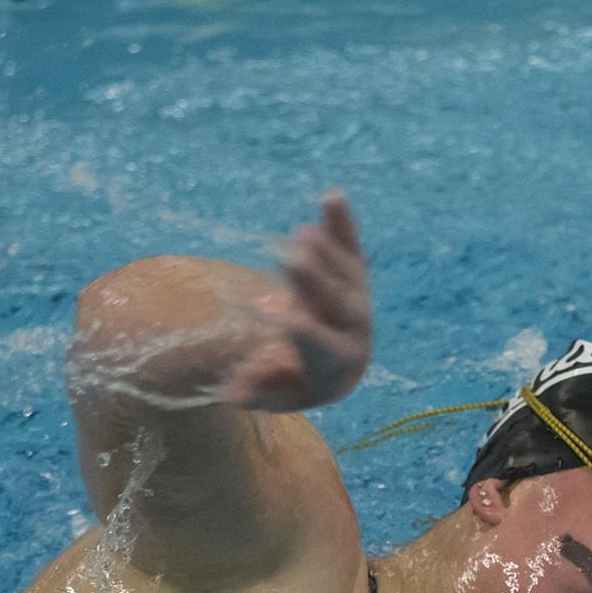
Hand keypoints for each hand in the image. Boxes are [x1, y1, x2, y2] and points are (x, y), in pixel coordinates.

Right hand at [225, 191, 373, 412]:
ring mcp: (359, 295)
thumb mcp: (279, 392)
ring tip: (302, 233)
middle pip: (336, 300)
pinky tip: (331, 197)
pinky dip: (341, 222)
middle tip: (290, 258)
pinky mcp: (357, 271)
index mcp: (337, 359)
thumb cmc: (298, 378)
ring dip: (325, 250)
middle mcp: (356, 326)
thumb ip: (258, 392)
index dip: (297, 327)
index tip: (275, 313)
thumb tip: (231, 396)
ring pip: (345, 271)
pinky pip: (350, 244)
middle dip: (313, 280)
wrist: (340, 363)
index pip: (316, 340)